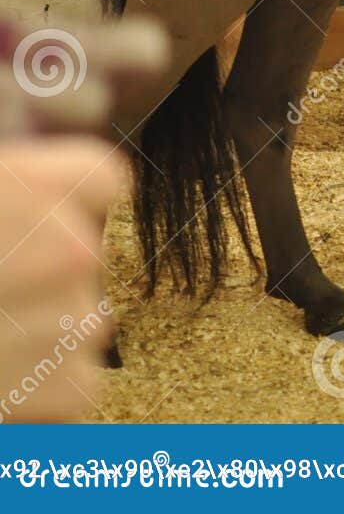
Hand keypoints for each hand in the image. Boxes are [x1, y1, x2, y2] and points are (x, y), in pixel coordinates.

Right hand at [0, 138, 126, 421]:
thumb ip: (2, 192)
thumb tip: (15, 208)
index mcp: (37, 188)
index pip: (102, 182)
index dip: (61, 205)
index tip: (23, 227)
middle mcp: (72, 249)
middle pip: (81, 255)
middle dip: (38, 277)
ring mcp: (76, 321)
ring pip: (78, 320)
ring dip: (37, 334)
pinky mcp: (68, 387)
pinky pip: (76, 384)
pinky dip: (39, 393)